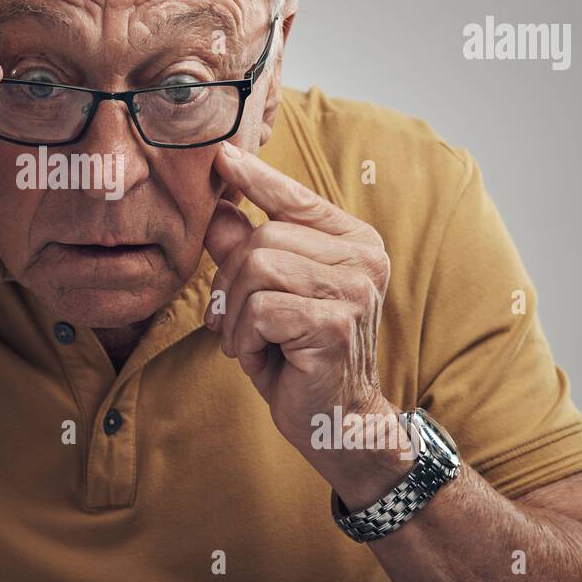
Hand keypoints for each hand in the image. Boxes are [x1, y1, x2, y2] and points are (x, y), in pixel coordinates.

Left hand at [203, 140, 393, 456]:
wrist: (340, 425)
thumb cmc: (300, 357)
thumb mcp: (266, 297)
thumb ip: (247, 251)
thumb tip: (219, 208)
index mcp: (353, 242)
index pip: (296, 198)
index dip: (257, 177)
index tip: (222, 156)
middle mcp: (363, 258)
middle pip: (262, 237)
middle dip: (230, 282)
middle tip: (233, 323)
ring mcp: (354, 289)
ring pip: (258, 268)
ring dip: (236, 313)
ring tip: (248, 341)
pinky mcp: (336, 323)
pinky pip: (260, 309)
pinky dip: (245, 337)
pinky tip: (262, 357)